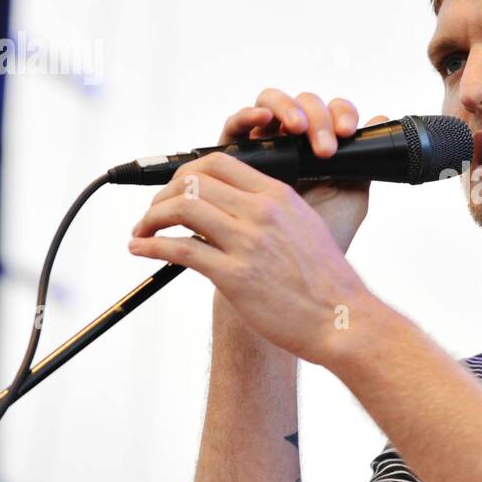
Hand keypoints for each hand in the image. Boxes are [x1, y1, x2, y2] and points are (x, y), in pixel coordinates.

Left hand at [127, 91, 385, 363]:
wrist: (341, 319)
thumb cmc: (325, 281)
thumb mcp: (305, 227)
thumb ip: (271, 212)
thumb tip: (231, 210)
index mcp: (279, 196)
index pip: (220, 162)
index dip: (188, 173)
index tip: (176, 190)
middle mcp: (262, 212)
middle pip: (194, 181)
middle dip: (163, 195)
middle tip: (154, 213)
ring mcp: (248, 243)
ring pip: (182, 208)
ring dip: (151, 218)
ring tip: (143, 231)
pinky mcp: (235, 276)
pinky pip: (181, 250)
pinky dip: (151, 246)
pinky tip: (140, 250)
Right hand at [216, 89, 387, 252]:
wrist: (288, 270)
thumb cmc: (321, 235)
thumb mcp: (350, 196)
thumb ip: (365, 160)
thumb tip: (381, 119)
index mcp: (321, 146)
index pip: (332, 114)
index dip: (340, 114)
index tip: (347, 132)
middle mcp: (292, 141)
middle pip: (302, 105)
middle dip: (317, 118)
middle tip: (324, 147)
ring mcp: (263, 145)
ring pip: (270, 105)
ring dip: (286, 109)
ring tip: (297, 127)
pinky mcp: (234, 155)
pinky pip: (235, 126)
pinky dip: (247, 115)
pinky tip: (261, 119)